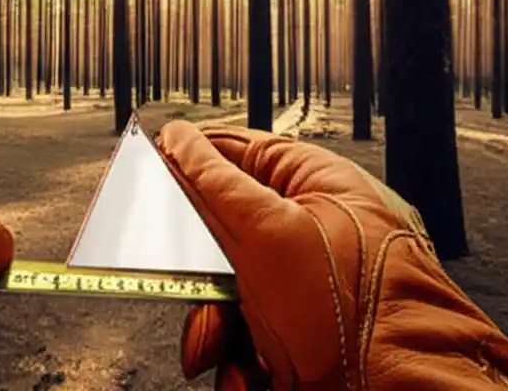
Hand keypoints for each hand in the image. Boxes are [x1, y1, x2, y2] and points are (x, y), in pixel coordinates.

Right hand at [157, 122, 507, 390]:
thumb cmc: (356, 316)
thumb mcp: (267, 235)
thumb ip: (212, 184)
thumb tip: (177, 139)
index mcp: (318, 184)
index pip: (239, 152)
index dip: (191, 164)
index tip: (150, 176)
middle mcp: (313, 231)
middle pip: (223, 233)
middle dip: (201, 278)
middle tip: (200, 294)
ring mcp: (308, 286)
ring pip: (227, 293)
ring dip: (216, 329)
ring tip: (227, 351)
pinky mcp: (302, 335)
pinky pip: (244, 337)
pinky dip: (238, 362)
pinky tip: (251, 375)